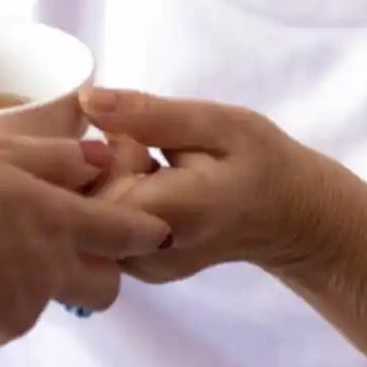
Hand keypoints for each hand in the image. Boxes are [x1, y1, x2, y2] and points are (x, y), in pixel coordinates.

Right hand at [0, 137, 170, 354]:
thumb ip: (49, 155)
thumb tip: (96, 157)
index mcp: (56, 221)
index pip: (129, 233)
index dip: (147, 229)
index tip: (152, 228)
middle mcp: (48, 273)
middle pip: (104, 286)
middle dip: (96, 268)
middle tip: (57, 242)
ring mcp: (16, 311)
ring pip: (47, 301)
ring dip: (30, 280)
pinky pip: (0, 320)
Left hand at [82, 88, 362, 281]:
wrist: (292, 219)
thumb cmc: (264, 165)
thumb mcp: (218, 124)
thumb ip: (150, 115)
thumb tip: (86, 100)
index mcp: (164, 218)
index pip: (83, 186)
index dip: (94, 153)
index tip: (135, 140)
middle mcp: (142, 254)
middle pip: (75, 202)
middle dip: (94, 164)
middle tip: (147, 152)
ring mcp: (135, 267)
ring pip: (82, 215)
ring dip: (101, 180)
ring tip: (149, 167)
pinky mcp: (132, 266)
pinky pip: (95, 226)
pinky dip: (109, 195)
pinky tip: (145, 185)